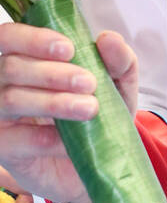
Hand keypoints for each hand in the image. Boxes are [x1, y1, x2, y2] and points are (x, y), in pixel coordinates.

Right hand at [0, 22, 138, 202]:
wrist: (100, 165)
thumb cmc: (101, 116)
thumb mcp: (119, 87)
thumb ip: (118, 60)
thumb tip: (107, 38)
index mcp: (28, 59)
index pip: (10, 37)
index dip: (32, 39)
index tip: (69, 49)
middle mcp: (5, 84)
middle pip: (10, 67)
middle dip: (51, 73)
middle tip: (88, 83)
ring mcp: (2, 118)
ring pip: (10, 99)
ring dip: (52, 102)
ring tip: (89, 109)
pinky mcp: (5, 149)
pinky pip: (14, 140)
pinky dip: (42, 138)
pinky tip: (67, 142)